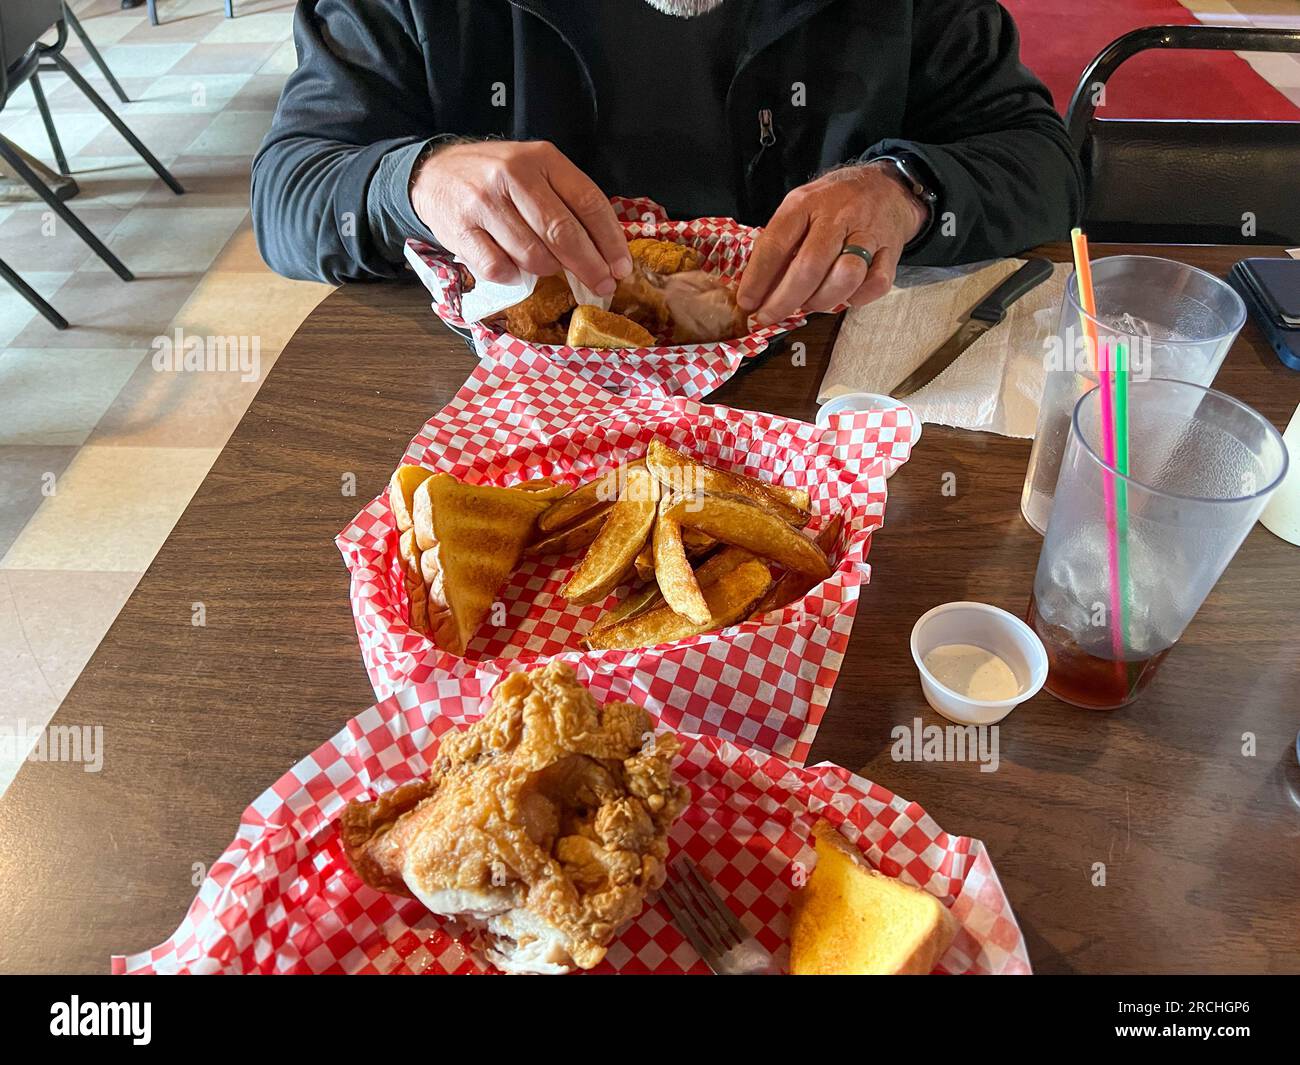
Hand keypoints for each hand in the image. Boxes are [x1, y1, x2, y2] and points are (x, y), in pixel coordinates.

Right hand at [410, 140, 631, 295]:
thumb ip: (567, 201)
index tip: (621, 268)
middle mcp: (513, 175)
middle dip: (589, 266)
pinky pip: (499, 269)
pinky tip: (513, 269)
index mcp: (542, 158)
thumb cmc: (496, 179)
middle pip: (562, 232)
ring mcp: (484, 202)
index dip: (610, 241)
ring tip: (546, 267)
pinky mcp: (460, 229)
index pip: (588, 202)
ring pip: (532, 255)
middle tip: (602, 285)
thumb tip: (605, 253)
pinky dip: (513, 277)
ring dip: (547, 270)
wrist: (435, 172)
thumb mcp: (536, 171)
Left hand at [736, 163, 928, 325]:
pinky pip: (875, 284)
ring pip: (845, 277)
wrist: (886, 186)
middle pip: (809, 266)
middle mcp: (836, 216)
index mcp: (805, 203)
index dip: (757, 279)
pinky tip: (843, 297)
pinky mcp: (891, 250)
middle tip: (769, 318)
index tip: (747, 304)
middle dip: (784, 300)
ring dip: (821, 300)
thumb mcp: (800, 209)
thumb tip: (756, 291)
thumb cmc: (833, 204)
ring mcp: (867, 232)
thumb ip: (780, 244)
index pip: (775, 244)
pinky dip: (857, 298)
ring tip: (809, 304)